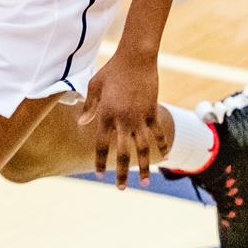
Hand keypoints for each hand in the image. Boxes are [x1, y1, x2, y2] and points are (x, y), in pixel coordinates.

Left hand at [79, 52, 166, 188]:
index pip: (102, 145)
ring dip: (143, 167)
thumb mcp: (94, 86)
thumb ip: (89, 106)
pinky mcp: (153, 111)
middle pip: (121, 153)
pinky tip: (165, 157)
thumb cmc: (111, 70)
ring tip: (144, 183)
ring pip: (142, 148)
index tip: (100, 176)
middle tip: (121, 189)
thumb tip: (82, 123)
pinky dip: (162, 145)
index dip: (101, 162)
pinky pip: (158, 133)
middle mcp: (122, 120)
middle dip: (120, 173)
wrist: (135, 58)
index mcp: (105, 115)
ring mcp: (139, 117)